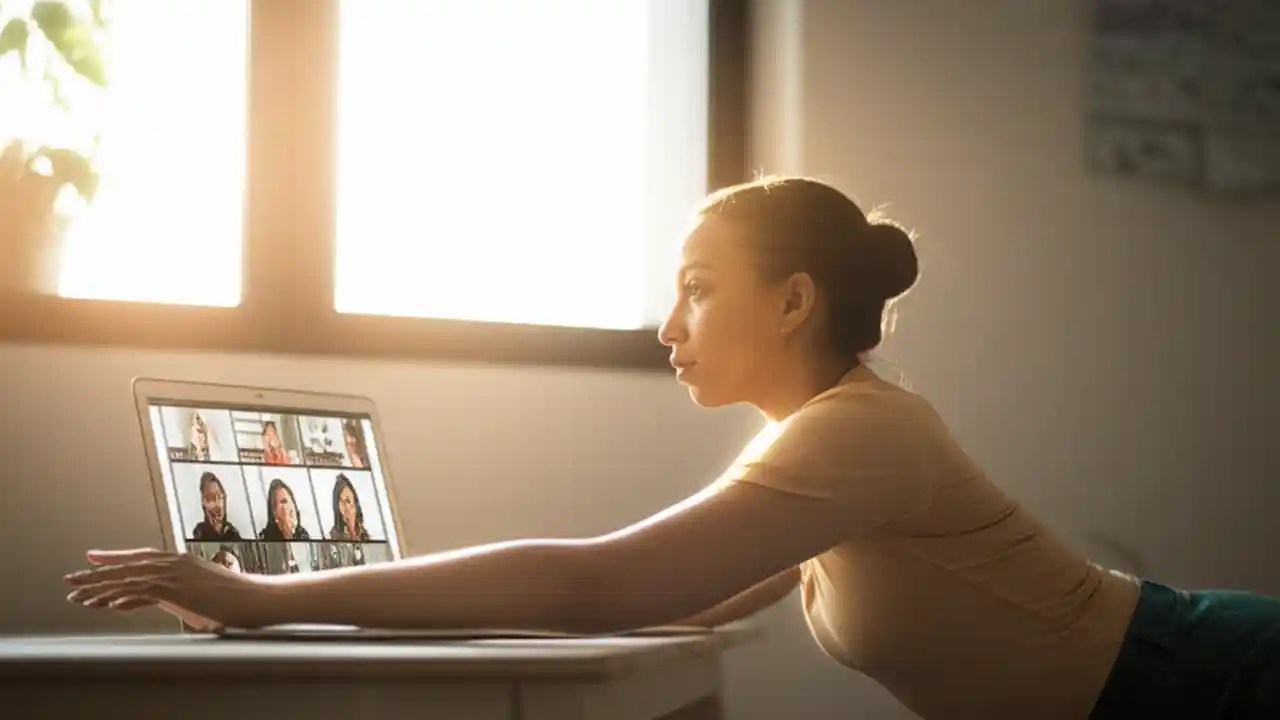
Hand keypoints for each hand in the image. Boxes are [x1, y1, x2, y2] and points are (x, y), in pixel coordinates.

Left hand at [64, 549, 277, 630]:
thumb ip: (183, 594)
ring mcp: (176, 576)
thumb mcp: (204, 593)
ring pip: (129, 579)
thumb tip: (172, 602)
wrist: (258, 597)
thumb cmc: (238, 598)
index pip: (140, 556)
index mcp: (181, 561)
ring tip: (79, 595)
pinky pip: (143, 593)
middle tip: (72, 578)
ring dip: (101, 588)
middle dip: (98, 573)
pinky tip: (107, 603)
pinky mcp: (178, 591)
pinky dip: (123, 597)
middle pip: (128, 566)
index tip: (93, 557)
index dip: (115, 557)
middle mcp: (174, 564)